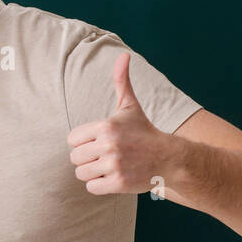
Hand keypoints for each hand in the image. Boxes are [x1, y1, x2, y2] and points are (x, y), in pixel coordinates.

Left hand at [67, 51, 170, 194]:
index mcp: (105, 126)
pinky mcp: (118, 183)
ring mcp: (114, 165)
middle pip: (75, 158)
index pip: (72, 139)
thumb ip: (121, 81)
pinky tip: (113, 177)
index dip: (83, 142)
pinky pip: (92, 187)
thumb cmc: (144, 132)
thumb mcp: (130, 106)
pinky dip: (99, 185)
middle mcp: (108, 145)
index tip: (99, 142)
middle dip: (87, 159)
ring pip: (82, 174)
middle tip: (105, 156)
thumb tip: (123, 55)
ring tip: (109, 167)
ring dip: (92, 173)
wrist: (169, 157)